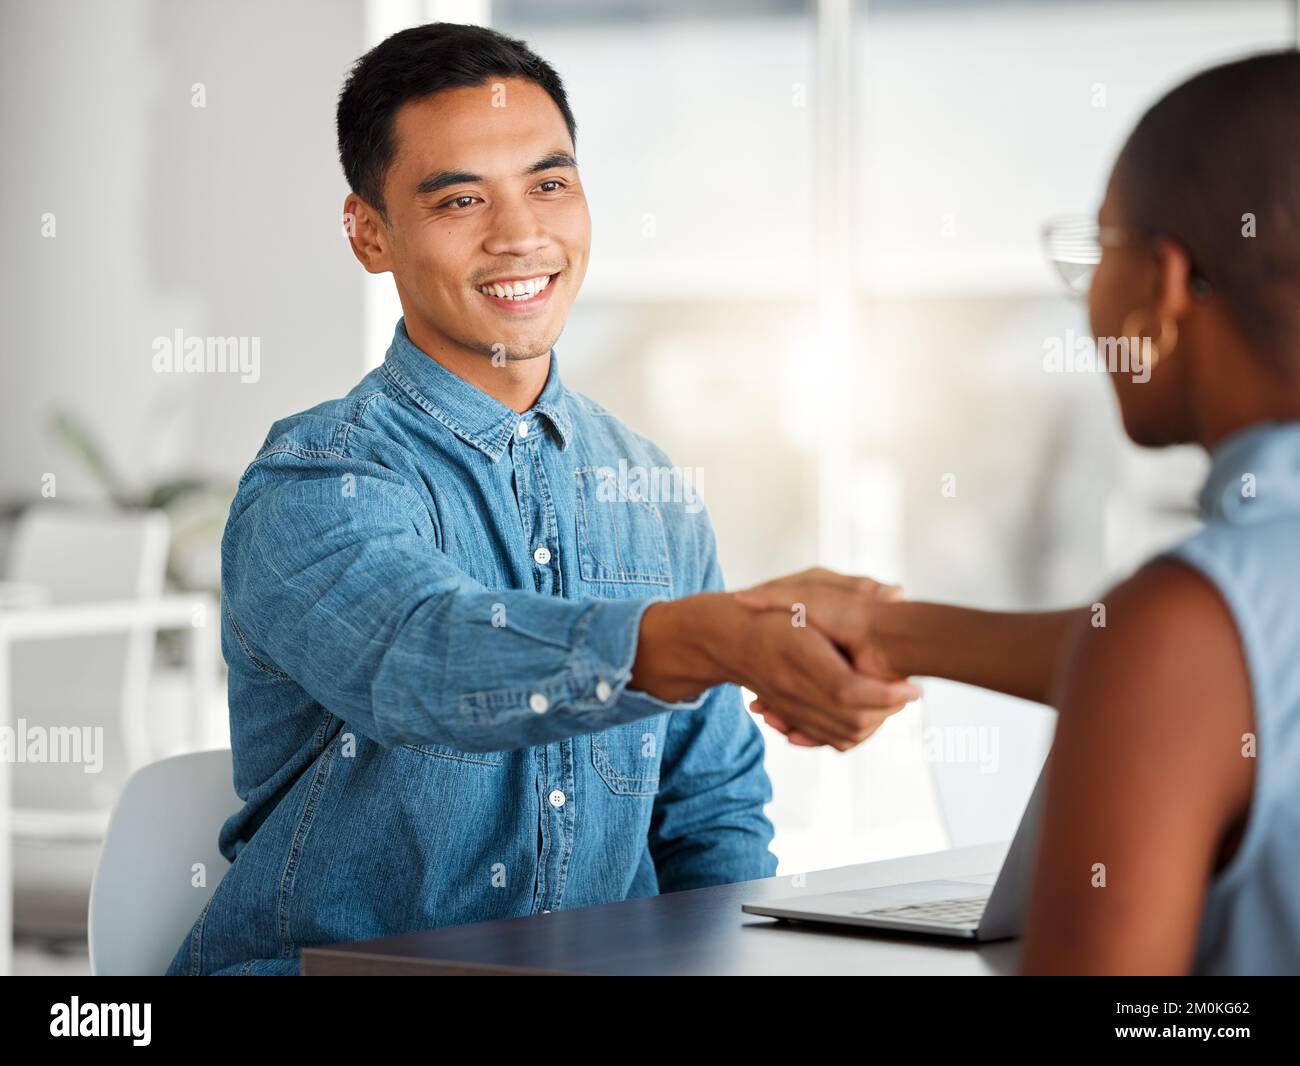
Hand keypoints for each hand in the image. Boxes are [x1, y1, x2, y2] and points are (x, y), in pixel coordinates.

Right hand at [631, 592, 919, 750]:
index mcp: (802, 651)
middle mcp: (794, 684)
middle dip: (887, 710)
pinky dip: (851, 733)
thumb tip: (897, 592)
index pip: (850, 690)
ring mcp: (791, 705)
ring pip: (844, 733)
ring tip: (893, 702)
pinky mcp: (793, 716)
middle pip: (853, 719)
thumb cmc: (771, 607)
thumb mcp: (808, 588)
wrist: (726, 637)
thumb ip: (852, 588)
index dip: (886, 695)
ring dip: (874, 724)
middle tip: (908, 693)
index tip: (911, 687)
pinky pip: (829, 738)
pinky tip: (868, 716)